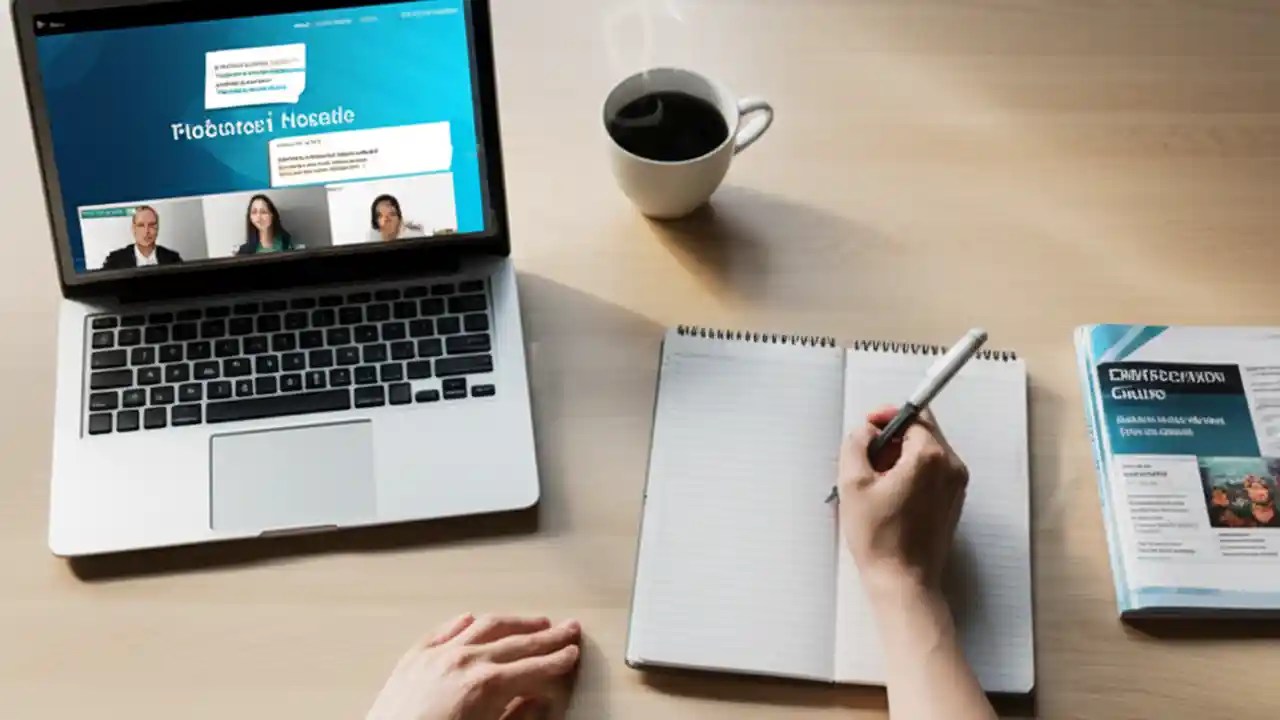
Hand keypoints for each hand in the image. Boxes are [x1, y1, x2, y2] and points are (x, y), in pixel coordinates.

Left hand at [367, 614, 580, 719]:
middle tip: (568, 628)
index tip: (572, 652)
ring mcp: (437, 655)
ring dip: (514, 621)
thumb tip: (538, 701)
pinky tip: (473, 618)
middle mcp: (465, 661)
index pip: (535, 667)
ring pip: (485, 626)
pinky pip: (444, 630)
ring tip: (534, 620)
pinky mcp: (414, 657)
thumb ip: (516, 718)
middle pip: (517, 642)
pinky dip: (464, 623)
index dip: (558, 660)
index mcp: (487, 685)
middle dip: (547, 636)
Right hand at [837, 406, 968, 593]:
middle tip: (867, 460)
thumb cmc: (879, 538)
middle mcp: (951, 466)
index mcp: (930, 457)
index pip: (912, 416)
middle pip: (922, 432)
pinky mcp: (953, 501)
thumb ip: (856, 444)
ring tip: (876, 482)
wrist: (904, 581)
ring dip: (901, 456)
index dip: (886, 418)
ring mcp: (956, 485)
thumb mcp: (852, 484)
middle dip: (893, 439)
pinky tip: (890, 495)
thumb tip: (866, 431)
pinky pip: (933, 472)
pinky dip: (912, 473)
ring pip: (927, 452)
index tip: (868, 431)